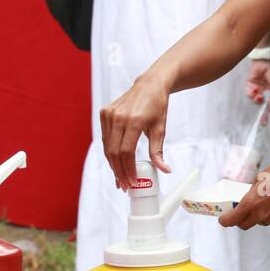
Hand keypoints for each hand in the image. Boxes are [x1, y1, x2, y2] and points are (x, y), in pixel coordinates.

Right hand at [100, 71, 171, 188]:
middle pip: (114, 152)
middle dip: (119, 171)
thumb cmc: (157, 106)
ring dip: (113, 164)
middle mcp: (119, 117)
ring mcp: (109, 114)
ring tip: (120, 178)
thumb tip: (164, 170)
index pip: (126, 151)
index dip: (128, 169)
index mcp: (135, 120)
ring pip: (107, 146)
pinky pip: (105, 138)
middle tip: (125, 185)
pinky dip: (109, 152)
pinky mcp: (105, 113)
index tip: (132, 182)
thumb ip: (158, 151)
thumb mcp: (161, 128)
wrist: (150, 85)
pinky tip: (115, 163)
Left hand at [219, 157, 269, 228]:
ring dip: (261, 215)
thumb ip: (250, 194)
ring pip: (262, 221)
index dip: (225, 220)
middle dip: (241, 219)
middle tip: (243, 210)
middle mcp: (262, 214)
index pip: (231, 220)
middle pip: (244, 225)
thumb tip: (245, 201)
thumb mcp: (258, 180)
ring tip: (269, 199)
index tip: (224, 218)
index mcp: (251, 203)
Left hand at [246, 61, 269, 116]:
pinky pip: (249, 93)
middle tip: (263, 121)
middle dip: (263, 113)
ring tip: (260, 97)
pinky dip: (251, 94)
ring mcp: (258, 87)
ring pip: (256, 99)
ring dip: (257, 100)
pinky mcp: (250, 84)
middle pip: (264, 105)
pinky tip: (256, 91)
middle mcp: (266, 90)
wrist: (265, 59)